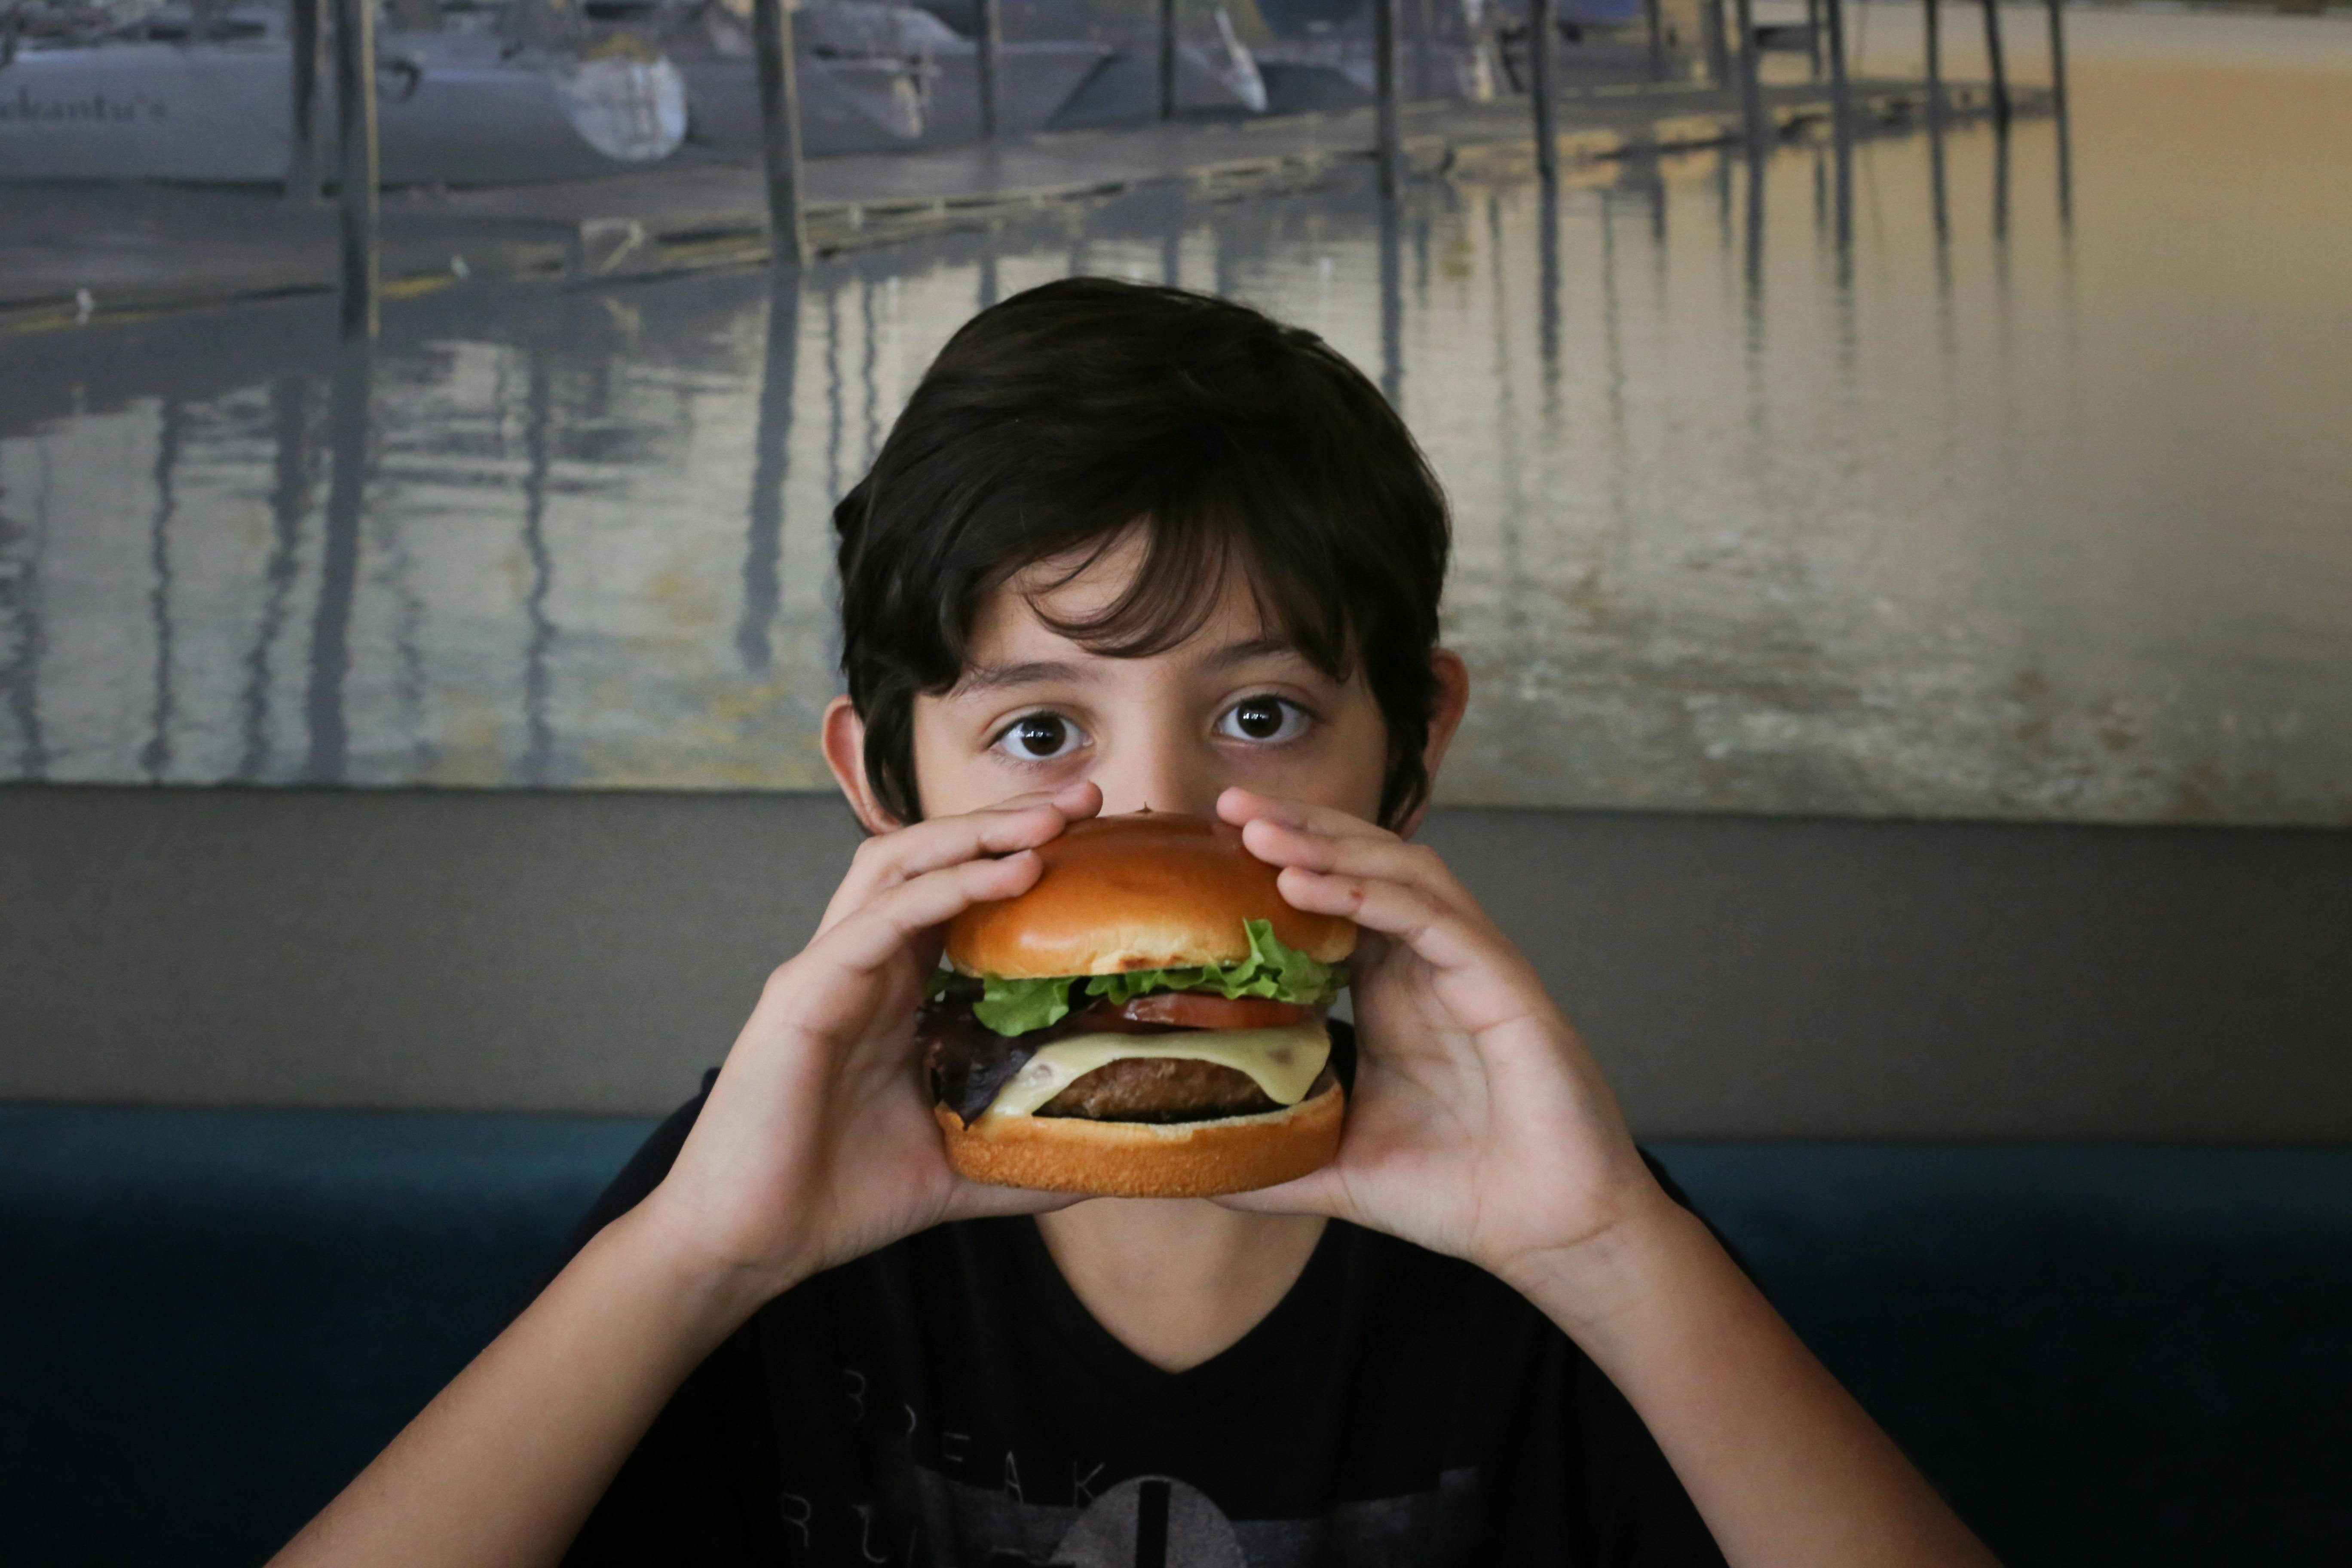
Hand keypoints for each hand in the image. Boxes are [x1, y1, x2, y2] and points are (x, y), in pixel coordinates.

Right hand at [630, 783, 1102, 1309]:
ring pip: (902, 865)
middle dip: (1008, 822)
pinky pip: (878, 919)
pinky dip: (944, 889)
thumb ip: (1026, 1158)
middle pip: (933, 858)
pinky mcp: (803, 992)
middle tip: (1087, 800)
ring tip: (1051, 822)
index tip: (1097, 844)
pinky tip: (1006, 874)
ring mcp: (827, 970)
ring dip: (977, 834)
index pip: (960, 897)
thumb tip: (1107, 1166)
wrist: (750, 1243)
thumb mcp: (961, 1173)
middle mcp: (860, 964)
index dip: (1022, 860)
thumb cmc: (841, 1199)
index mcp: (893, 991)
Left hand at [1212, 788, 1670, 1300]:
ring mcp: (1471, 967)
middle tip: (1225, 805)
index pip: (1333, 898)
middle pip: (1364, 863)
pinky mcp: (1504, 985)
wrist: (1550, 1231)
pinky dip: (1373, 895)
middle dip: (1298, 827)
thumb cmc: (1458, 1194)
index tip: (1211, 844)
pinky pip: (1435, 920)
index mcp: (1392, 991)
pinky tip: (1310, 886)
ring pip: (1400, 873)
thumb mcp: (1337, 1171)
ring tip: (1258, 833)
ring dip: (1330, 847)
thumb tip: (1190, 1170)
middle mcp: (1429, 965)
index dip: (1280, 863)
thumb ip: (1270, 1163)